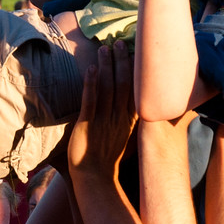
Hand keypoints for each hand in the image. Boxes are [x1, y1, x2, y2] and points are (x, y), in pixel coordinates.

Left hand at [67, 41, 137, 178]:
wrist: (94, 180)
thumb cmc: (105, 160)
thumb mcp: (121, 138)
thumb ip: (125, 121)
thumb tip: (127, 106)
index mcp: (129, 122)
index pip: (136, 92)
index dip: (136, 72)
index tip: (136, 54)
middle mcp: (119, 119)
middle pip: (124, 85)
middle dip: (123, 62)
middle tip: (121, 43)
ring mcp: (104, 121)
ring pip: (108, 88)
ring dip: (107, 67)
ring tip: (106, 48)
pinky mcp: (88, 125)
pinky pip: (91, 100)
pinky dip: (91, 83)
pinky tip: (92, 68)